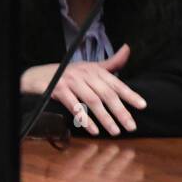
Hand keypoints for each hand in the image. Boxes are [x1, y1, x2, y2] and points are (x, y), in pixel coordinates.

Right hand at [20, 43, 145, 136]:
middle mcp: (86, 74)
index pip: (116, 83)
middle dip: (121, 111)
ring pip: (93, 101)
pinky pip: (74, 106)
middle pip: (107, 94)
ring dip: (105, 118)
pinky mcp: (59, 90)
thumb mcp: (90, 67)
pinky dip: (85, 119)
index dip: (130, 94)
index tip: (143, 106)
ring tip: (115, 131)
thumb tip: (128, 49)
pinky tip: (94, 130)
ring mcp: (72, 81)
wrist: (38, 75)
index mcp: (96, 70)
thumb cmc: (70, 74)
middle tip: (131, 126)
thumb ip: (110, 63)